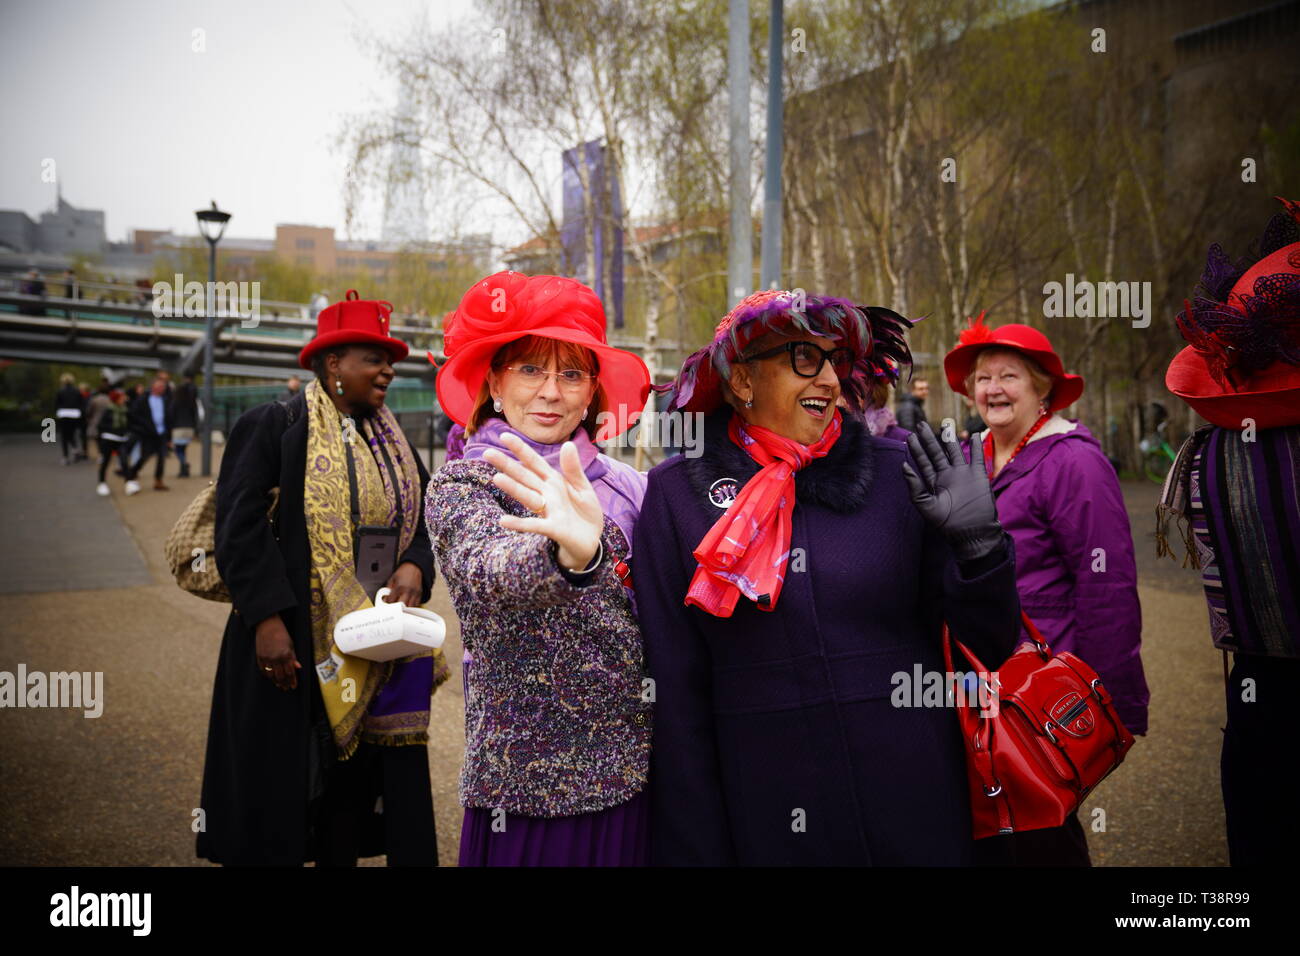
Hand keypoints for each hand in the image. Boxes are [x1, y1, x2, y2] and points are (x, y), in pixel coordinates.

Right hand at [255, 614, 299, 690]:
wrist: (267, 625)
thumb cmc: (282, 634)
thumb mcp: (291, 644)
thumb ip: (293, 657)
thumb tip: (298, 668)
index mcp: (286, 654)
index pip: (290, 672)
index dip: (292, 681)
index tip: (294, 686)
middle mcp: (276, 658)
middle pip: (281, 676)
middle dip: (285, 683)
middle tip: (287, 688)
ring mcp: (267, 658)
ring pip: (271, 675)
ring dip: (276, 681)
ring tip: (280, 685)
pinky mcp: (259, 657)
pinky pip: (263, 670)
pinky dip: (268, 675)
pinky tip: (271, 678)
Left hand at [382, 561, 422, 606]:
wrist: (414, 567)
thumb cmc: (403, 572)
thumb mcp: (392, 579)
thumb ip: (388, 589)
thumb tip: (385, 599)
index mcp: (399, 587)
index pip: (391, 601)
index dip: (387, 604)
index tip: (386, 605)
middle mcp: (407, 591)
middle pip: (401, 606)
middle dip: (396, 609)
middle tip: (393, 609)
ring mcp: (414, 593)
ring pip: (409, 607)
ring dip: (404, 609)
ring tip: (401, 608)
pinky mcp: (419, 594)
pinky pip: (416, 605)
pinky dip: (411, 607)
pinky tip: (408, 605)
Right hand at [482, 432, 603, 570]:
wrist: (592, 541)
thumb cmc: (584, 513)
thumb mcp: (582, 487)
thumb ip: (573, 468)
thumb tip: (567, 444)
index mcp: (553, 482)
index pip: (534, 462)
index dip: (521, 449)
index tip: (504, 435)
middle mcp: (546, 495)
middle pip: (524, 477)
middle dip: (507, 465)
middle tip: (487, 453)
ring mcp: (548, 511)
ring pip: (527, 497)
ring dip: (513, 489)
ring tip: (496, 478)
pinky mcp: (553, 529)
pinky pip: (535, 525)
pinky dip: (520, 523)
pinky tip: (503, 521)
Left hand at [901, 421, 1001, 560]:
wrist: (972, 532)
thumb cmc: (947, 523)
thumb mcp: (926, 505)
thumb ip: (914, 486)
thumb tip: (903, 465)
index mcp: (934, 482)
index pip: (923, 461)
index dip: (916, 449)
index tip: (910, 436)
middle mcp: (947, 476)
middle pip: (936, 452)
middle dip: (928, 439)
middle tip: (920, 424)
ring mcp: (962, 474)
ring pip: (954, 451)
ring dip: (950, 438)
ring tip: (944, 424)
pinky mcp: (978, 475)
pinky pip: (977, 456)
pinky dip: (977, 446)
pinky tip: (974, 435)